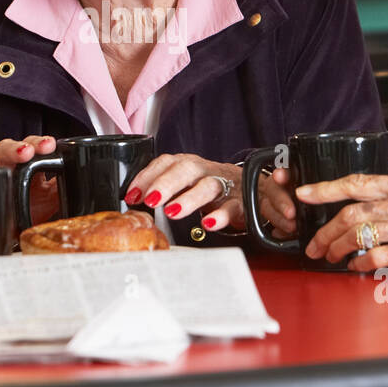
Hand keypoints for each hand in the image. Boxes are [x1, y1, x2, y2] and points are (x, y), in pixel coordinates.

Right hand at [0, 134, 58, 226]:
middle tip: (33, 150)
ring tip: (20, 154)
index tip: (51, 145)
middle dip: (26, 145)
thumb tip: (85, 182)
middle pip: (17, 146)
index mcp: (31, 165)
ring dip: (10, 151)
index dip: (42, 143)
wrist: (15, 234)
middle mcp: (12, 165)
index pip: (36, 146)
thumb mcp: (52, 200)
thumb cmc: (32, 211)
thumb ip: (64, 187)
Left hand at [126, 153, 296, 234]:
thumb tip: (131, 199)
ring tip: (173, 212)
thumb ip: (163, 188)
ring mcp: (225, 186)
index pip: (166, 162)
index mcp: (190, 164)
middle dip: (165, 183)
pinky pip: (232, 207)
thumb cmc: (213, 188)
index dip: (147, 176)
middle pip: (186, 168)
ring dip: (189, 198)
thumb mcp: (188, 183)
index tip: (132, 194)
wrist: (255, 190)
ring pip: (208, 186)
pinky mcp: (241, 203)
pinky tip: (207, 224)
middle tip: (150, 200)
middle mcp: (206, 171)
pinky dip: (220, 216)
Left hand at [297, 173, 387, 269]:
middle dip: (324, 231)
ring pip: (360, 236)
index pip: (357, 182)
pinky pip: (379, 258)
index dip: (325, 188)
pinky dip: (360, 264)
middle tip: (314, 244)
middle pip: (351, 215)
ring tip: (330, 258)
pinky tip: (355, 268)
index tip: (303, 193)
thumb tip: (362, 194)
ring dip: (338, 249)